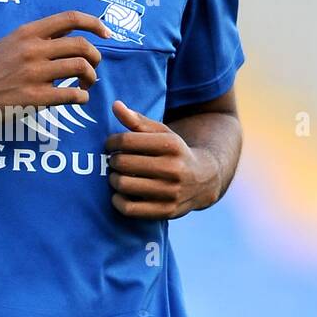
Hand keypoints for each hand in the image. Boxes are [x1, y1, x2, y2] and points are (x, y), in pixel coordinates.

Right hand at [0, 10, 109, 110]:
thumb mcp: (13, 41)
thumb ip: (39, 35)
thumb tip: (70, 32)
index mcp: (29, 32)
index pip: (70, 18)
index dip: (95, 23)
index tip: (106, 33)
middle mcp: (33, 49)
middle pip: (82, 45)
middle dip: (96, 57)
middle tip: (94, 67)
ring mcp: (35, 73)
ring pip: (81, 68)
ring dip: (91, 77)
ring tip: (86, 84)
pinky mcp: (36, 97)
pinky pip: (72, 94)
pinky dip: (82, 97)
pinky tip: (78, 98)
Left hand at [105, 100, 220, 218]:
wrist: (205, 180)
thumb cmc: (175, 152)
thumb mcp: (162, 133)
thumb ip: (137, 121)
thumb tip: (115, 105)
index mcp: (171, 145)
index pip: (126, 141)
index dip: (111, 142)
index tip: (111, 145)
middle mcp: (173, 168)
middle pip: (122, 163)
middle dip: (113, 161)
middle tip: (115, 162)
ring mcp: (170, 192)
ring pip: (123, 185)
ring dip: (114, 180)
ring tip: (118, 176)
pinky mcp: (166, 211)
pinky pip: (129, 209)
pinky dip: (118, 201)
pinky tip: (121, 194)